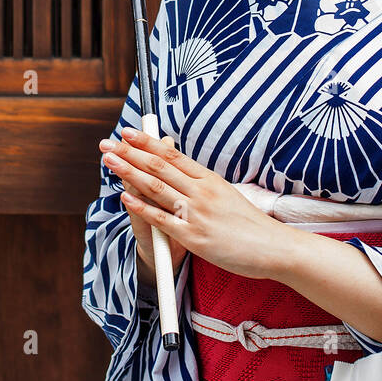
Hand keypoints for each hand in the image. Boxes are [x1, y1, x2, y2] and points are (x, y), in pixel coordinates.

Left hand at [99, 128, 286, 279]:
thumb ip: (203, 185)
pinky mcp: (194, 237)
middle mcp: (202, 192)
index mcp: (209, 179)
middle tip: (107, 143)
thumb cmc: (250, 225)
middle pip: (159, 166)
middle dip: (129, 153)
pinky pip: (162, 219)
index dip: (147, 142)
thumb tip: (181, 171)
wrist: (274, 247)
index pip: (172, 155)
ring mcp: (197, 213)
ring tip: (109, 161)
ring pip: (156, 186)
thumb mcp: (227, 195)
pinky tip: (125, 196)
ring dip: (129, 171)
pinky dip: (141, 206)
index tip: (128, 132)